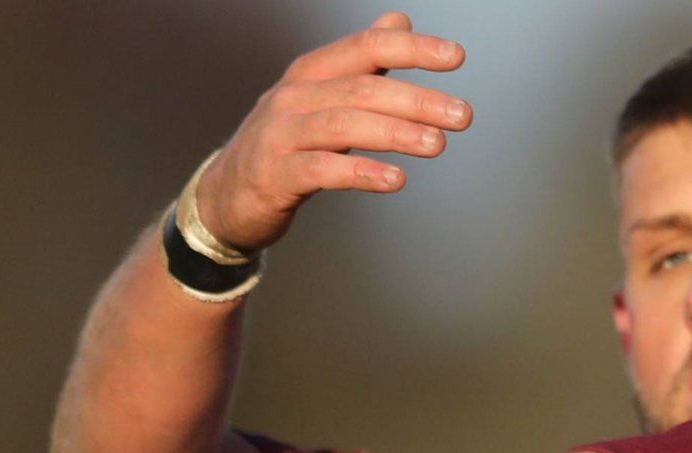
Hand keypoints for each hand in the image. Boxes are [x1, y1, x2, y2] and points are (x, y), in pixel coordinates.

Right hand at [196, 12, 470, 252]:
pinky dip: (361, 172)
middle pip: (361, 89)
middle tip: (463, 115)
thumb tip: (399, 20)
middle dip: (416, 99)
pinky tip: (396, 179)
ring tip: (438, 144)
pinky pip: (322, 170)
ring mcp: (280, 135)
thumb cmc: (287, 141)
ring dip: (395, 133)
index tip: (456, 56)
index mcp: (311, 72)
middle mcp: (293, 96)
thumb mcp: (321, 94)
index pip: (365, 48)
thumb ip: (362, 63)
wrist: (228, 193)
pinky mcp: (275, 175)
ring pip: (342, 126)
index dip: (411, 48)